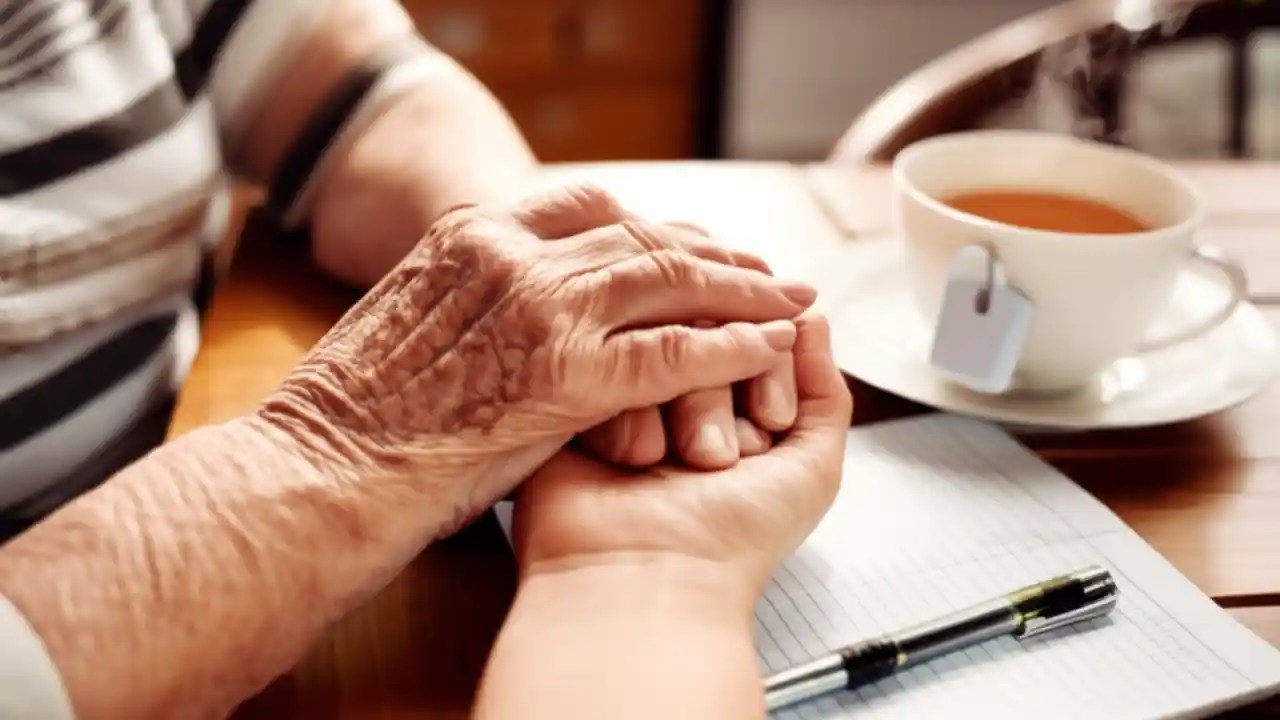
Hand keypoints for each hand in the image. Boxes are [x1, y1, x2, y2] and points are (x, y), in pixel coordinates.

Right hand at [257, 183, 816, 535]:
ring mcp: (543, 309)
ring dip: (739, 288)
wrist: (318, 469)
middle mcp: (514, 255)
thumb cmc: (352, 417)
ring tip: (788, 297)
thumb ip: (472, 297)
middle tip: (760, 266)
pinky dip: (729, 346)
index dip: (655, 225)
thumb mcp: (408, 320)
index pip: (592, 208)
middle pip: (643, 235)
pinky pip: (674, 351)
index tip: (691, 241)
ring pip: (670, 280)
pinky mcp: (567, 375)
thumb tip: (513, 305)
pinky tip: (769, 346)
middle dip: (711, 249)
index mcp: (472, 236)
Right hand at [511, 314, 850, 592]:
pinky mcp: (588, 408)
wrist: (652, 580)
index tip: (769, 424)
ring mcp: (638, 401)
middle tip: (715, 458)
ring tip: (671, 466)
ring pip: (664, 349)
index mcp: (743, 411)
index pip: (762, 337)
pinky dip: (629, 417)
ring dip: (679, 410)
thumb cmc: (735, 542)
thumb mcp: (813, 467)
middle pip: (714, 337)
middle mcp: (691, 402)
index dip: (770, 371)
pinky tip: (631, 461)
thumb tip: (813, 318)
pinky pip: (613, 367)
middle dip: (722, 398)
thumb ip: (826, 390)